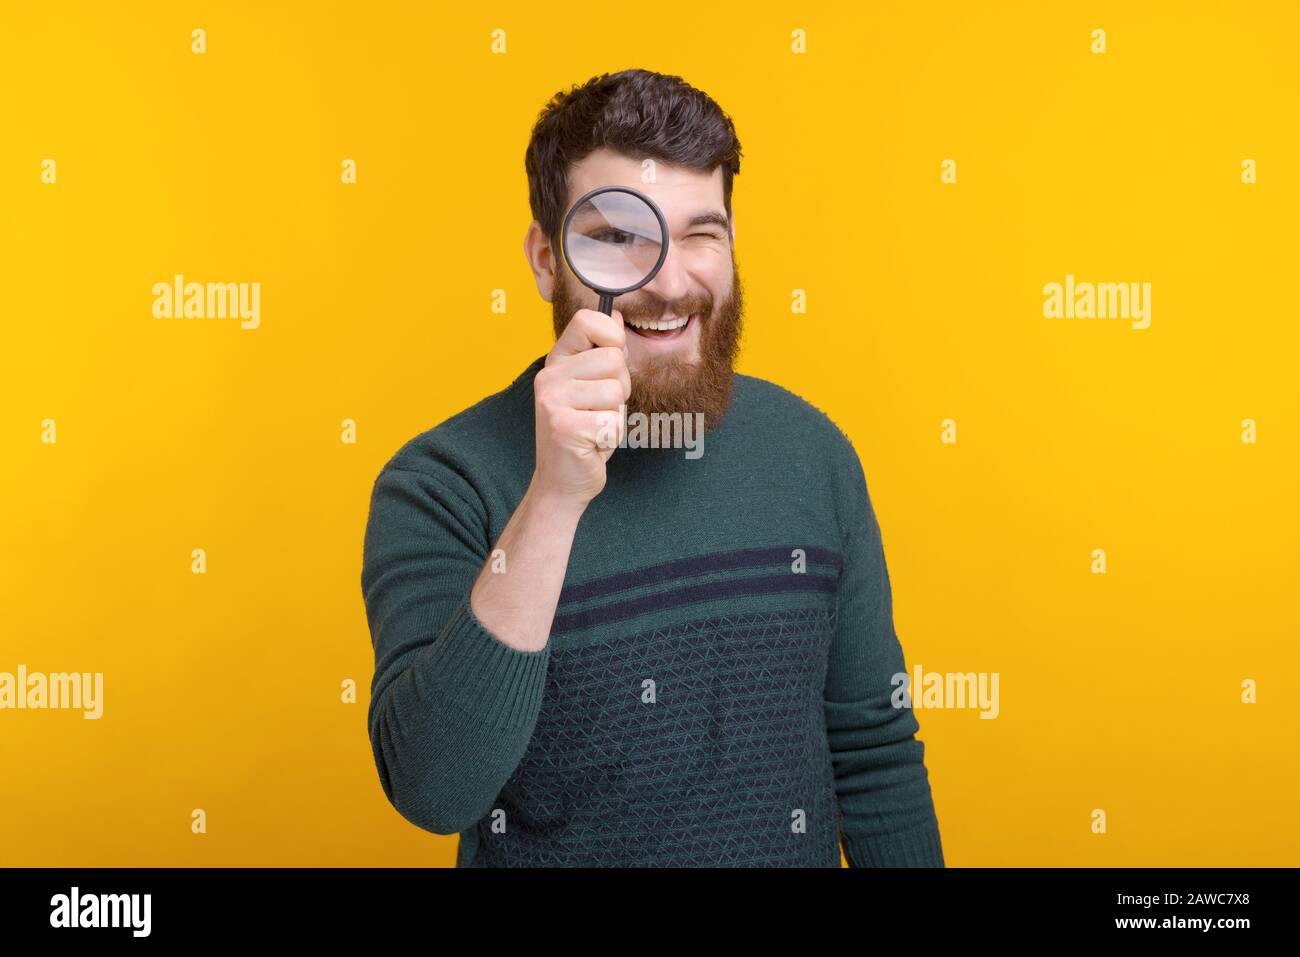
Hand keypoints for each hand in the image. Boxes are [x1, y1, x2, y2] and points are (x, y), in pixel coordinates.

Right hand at [531, 307, 630, 506]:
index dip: (613, 337)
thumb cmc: (584, 432)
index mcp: (557, 361)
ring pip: (617, 391)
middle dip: (621, 388)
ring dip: (616, 415)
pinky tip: (592, 444)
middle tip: (600, 410)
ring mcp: (552, 401)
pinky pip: (613, 421)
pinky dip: (612, 437)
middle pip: (614, 359)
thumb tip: (619, 315)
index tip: (612, 364)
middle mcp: (549, 376)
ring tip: (596, 427)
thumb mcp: (593, 386)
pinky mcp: (564, 428)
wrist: (562, 481)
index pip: (588, 321)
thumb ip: (602, 353)